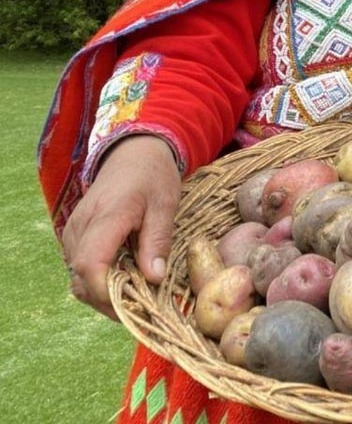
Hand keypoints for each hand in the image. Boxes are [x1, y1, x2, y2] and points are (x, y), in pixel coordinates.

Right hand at [62, 135, 181, 319]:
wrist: (133, 155)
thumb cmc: (153, 177)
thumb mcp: (165, 205)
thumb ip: (158, 241)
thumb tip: (154, 279)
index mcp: (105, 217)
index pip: (91, 265)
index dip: (108, 293)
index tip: (136, 306)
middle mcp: (80, 228)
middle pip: (82, 280)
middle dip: (111, 302)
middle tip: (145, 308)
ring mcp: (74, 234)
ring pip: (79, 280)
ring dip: (105, 295)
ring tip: (139, 297)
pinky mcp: (76, 238)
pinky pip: (82, 270)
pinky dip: (101, 283)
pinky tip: (128, 281)